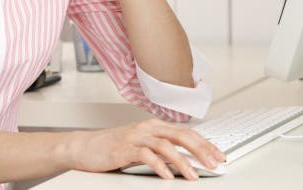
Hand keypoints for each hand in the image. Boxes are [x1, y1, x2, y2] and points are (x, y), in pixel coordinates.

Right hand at [65, 118, 225, 180]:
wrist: (83, 147)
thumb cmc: (112, 148)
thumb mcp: (141, 146)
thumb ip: (161, 150)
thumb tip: (186, 161)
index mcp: (155, 126)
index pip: (187, 132)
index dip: (205, 144)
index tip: (219, 156)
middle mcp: (148, 128)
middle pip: (181, 135)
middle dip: (201, 150)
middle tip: (214, 164)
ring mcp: (136, 136)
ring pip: (166, 145)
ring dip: (183, 161)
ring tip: (194, 175)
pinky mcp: (124, 148)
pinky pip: (146, 155)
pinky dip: (159, 166)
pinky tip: (167, 176)